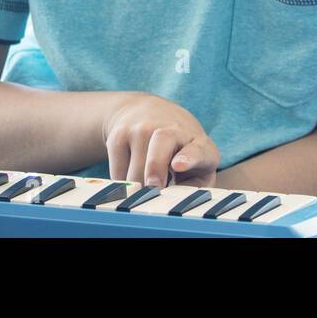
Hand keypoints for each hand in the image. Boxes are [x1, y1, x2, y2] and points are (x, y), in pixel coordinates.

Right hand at [101, 92, 219, 187]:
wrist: (149, 112)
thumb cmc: (181, 151)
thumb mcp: (198, 166)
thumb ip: (193, 187)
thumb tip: (176, 205)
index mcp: (198, 143)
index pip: (196, 151)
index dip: (188, 158)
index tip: (178, 165)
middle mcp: (170, 130)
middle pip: (157, 157)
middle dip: (153, 175)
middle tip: (154, 189)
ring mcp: (141, 130)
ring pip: (135, 174)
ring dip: (139, 188)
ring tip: (149, 183)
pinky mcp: (118, 136)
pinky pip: (117, 174)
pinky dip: (123, 184)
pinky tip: (133, 174)